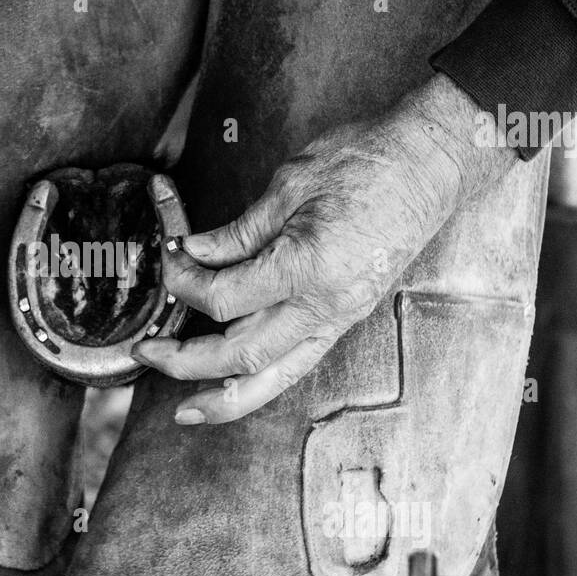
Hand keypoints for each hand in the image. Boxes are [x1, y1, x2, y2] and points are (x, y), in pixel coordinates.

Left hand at [134, 74, 515, 424]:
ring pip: (275, 378)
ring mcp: (339, 317)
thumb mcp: (290, 185)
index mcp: (307, 268)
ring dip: (227, 399)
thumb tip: (193, 254)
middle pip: (242, 355)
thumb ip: (238, 231)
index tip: (168, 260)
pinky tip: (235, 388)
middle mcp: (325, 306)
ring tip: (187, 413)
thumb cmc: (366, 161)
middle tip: (145, 353)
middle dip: (186, 362)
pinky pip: (298, 363)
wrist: (431, 162)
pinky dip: (263, 382)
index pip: (224, 298)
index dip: (184, 284)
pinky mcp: (346, 316)